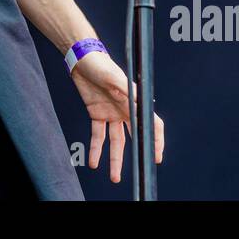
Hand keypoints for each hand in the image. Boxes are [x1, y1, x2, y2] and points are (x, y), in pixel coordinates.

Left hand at [70, 50, 164, 181]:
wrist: (82, 60)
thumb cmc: (101, 65)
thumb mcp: (114, 77)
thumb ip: (126, 90)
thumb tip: (140, 101)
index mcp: (134, 102)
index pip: (150, 123)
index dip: (156, 140)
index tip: (156, 157)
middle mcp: (125, 110)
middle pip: (135, 136)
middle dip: (139, 154)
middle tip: (141, 171)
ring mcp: (111, 114)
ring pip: (116, 142)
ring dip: (115, 159)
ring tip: (114, 178)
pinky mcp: (97, 114)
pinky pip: (98, 136)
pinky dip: (96, 149)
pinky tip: (94, 163)